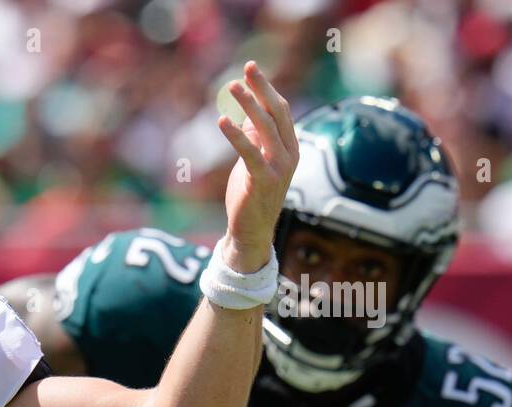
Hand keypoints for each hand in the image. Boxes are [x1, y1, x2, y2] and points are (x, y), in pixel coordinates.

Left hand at [217, 62, 298, 271]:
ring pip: (265, 128)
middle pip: (276, 112)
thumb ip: (255, 139)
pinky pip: (250, 153)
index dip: (266, 88)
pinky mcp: (263, 180)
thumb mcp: (254, 161)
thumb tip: (248, 115)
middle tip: (247, 68)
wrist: (252, 232)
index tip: (252, 68)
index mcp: (290, 147)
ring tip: (231, 87)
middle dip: (261, 88)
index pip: (280, 110)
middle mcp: (290, 154)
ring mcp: (279, 167)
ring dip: (248, 104)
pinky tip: (222, 122)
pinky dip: (236, 136)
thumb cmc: (251, 196)